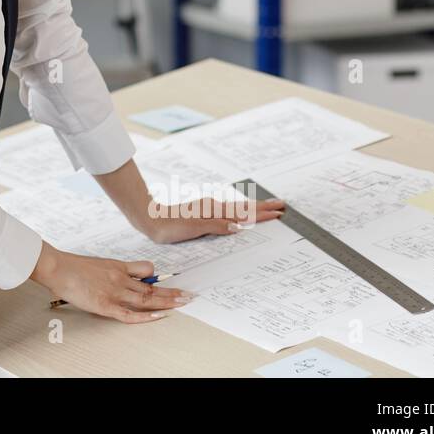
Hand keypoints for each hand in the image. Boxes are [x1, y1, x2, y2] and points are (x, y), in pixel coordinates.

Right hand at [29, 243, 195, 322]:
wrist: (58, 267)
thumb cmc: (73, 266)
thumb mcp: (98, 262)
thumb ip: (114, 269)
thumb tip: (125, 274)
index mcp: (118, 267)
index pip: (146, 272)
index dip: (160, 279)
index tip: (172, 283)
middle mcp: (120, 278)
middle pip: (151, 287)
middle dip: (172, 292)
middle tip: (188, 296)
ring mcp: (114, 292)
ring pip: (146, 298)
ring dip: (166, 301)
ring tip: (182, 304)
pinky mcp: (105, 305)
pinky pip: (129, 313)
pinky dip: (145, 316)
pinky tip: (158, 316)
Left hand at [142, 196, 284, 243]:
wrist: (151, 220)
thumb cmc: (170, 226)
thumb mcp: (194, 227)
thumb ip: (216, 226)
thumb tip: (238, 226)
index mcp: (214, 210)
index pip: (244, 212)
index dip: (262, 213)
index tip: (279, 212)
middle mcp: (214, 208)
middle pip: (244, 208)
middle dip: (263, 208)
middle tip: (281, 205)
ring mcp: (210, 210)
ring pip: (238, 209)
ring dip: (253, 209)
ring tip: (267, 208)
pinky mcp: (204, 213)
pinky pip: (229, 212)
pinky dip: (240, 213)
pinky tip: (242, 215)